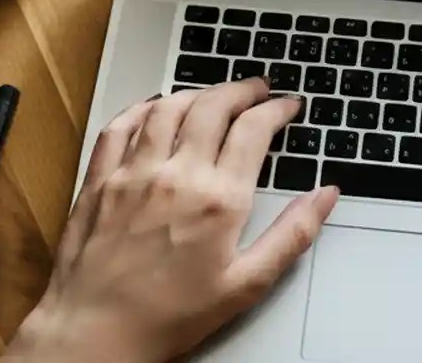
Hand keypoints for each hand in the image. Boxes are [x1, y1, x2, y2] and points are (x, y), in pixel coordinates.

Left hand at [2, 79, 339, 362]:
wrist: (96, 332)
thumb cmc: (169, 316)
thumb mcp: (246, 284)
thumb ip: (292, 235)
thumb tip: (324, 196)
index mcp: (219, 200)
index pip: (254, 130)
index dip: (276, 109)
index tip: (287, 106)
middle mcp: (177, 176)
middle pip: (214, 106)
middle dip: (242, 90)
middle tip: (256, 89)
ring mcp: (134, 173)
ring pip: (168, 107)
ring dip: (197, 93)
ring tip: (213, 95)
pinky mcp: (100, 181)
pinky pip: (120, 127)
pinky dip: (141, 109)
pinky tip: (153, 108)